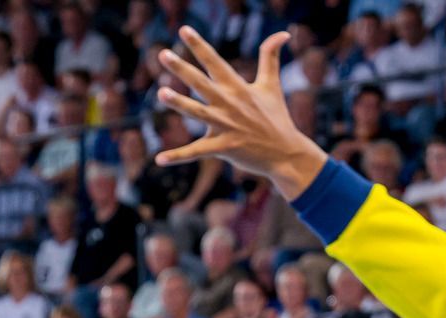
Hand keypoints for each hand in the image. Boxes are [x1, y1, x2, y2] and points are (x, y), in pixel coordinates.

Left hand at [155, 31, 327, 198]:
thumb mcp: (272, 85)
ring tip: (161, 93)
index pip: (215, 62)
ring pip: (198, 113)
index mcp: (238, 87)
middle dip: (182, 69)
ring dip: (179, 104)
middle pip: (201, 83)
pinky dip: (179, 156)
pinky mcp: (224, 148)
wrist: (286, 153)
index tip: (184, 30)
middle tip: (163, 54)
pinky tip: (159, 159)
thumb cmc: (276, 118)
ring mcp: (226, 126)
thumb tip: (284, 32)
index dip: (199, 46)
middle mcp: (229, 104)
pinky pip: (197, 152)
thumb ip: (270, 57)